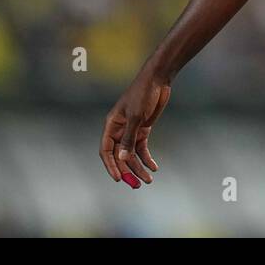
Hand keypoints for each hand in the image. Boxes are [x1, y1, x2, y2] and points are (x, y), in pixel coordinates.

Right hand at [99, 65, 169, 185]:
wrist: (158, 79)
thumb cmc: (143, 94)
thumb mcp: (136, 117)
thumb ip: (129, 138)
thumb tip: (123, 159)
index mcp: (112, 125)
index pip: (106, 150)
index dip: (110, 166)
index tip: (118, 179)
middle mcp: (119, 129)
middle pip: (120, 155)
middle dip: (128, 170)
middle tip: (137, 184)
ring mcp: (131, 130)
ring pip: (131, 154)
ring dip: (139, 167)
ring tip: (148, 179)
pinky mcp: (143, 128)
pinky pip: (142, 148)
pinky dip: (147, 158)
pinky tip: (154, 167)